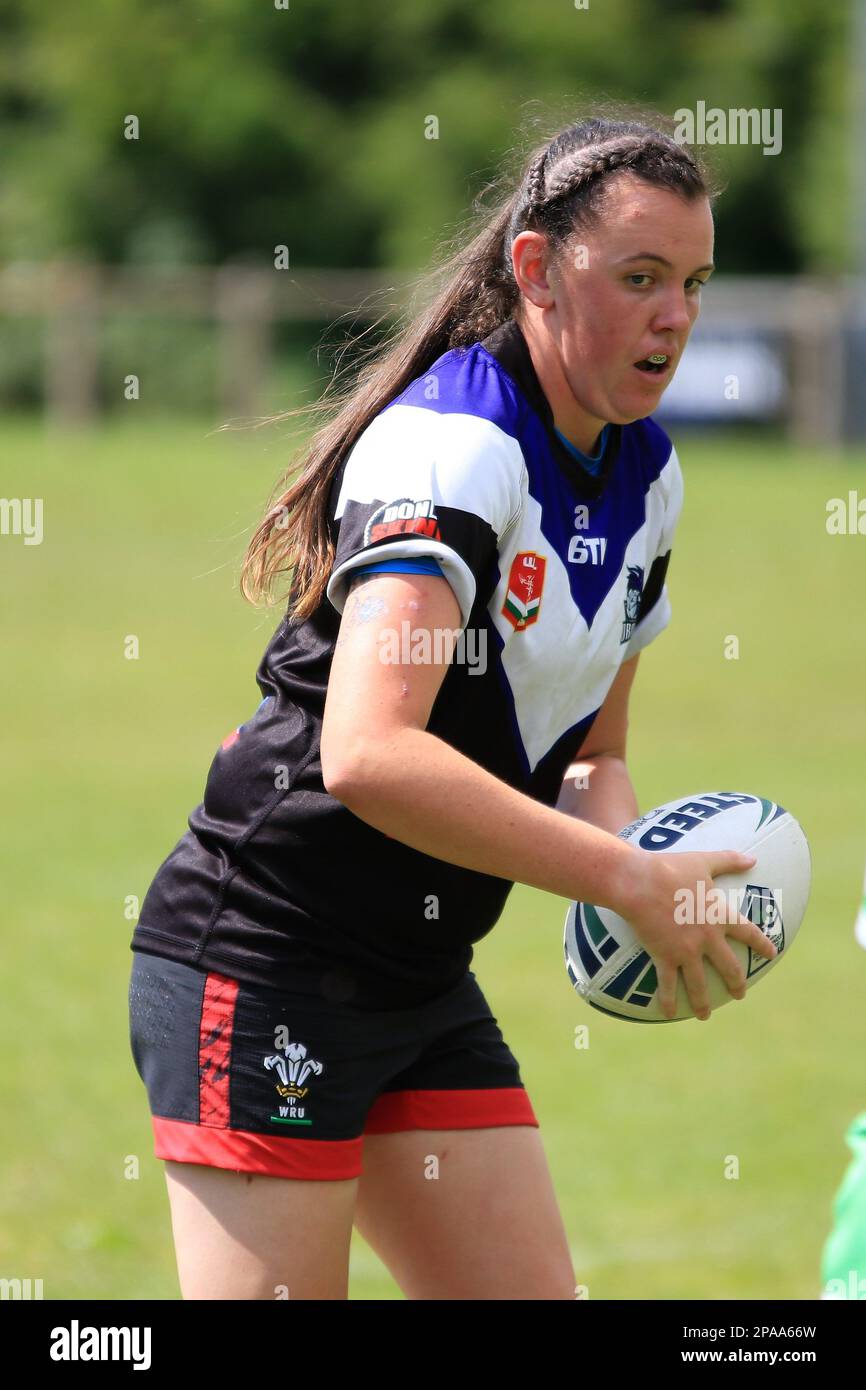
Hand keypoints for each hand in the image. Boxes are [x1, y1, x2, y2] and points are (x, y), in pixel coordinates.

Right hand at [613, 848, 776, 1019]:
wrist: (640, 883)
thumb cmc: (671, 869)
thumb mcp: (703, 861)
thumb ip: (728, 860)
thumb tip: (752, 858)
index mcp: (720, 916)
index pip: (748, 932)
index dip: (761, 944)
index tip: (771, 954)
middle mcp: (708, 938)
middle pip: (729, 967)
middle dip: (736, 983)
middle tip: (739, 994)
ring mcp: (687, 951)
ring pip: (700, 984)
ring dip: (703, 1002)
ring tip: (705, 1015)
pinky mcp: (665, 957)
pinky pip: (668, 985)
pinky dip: (668, 1001)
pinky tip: (669, 1013)